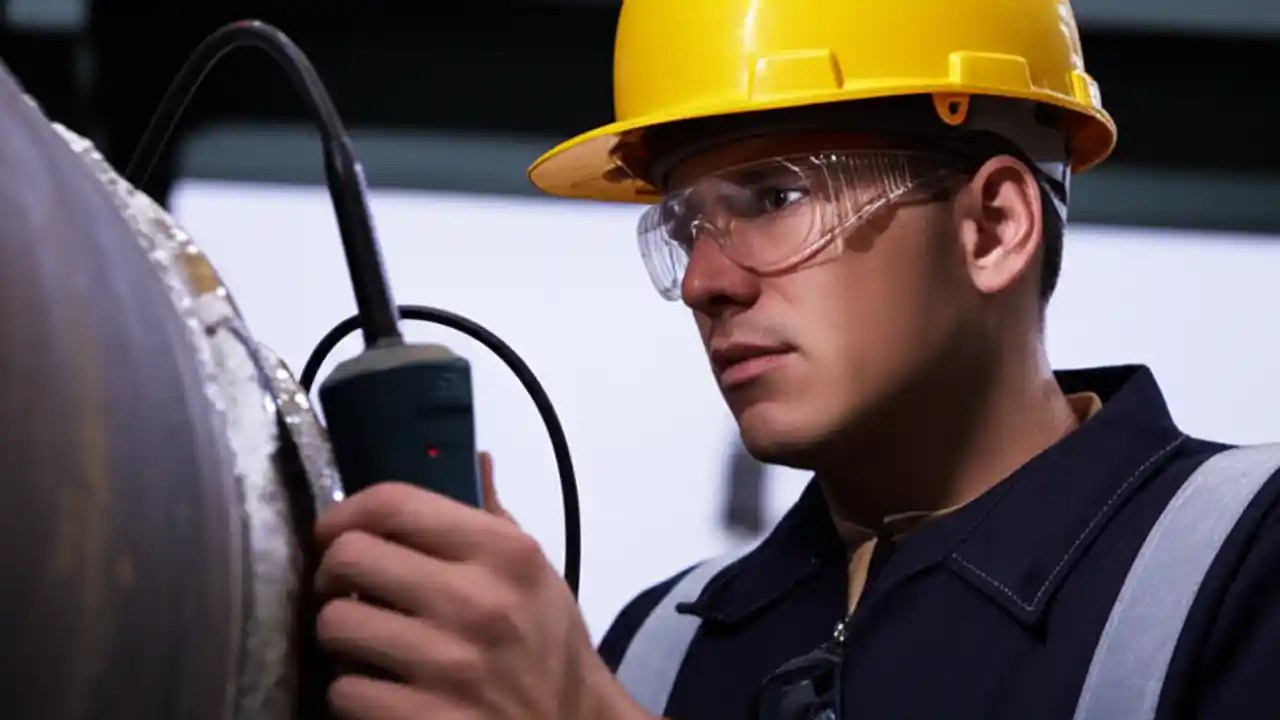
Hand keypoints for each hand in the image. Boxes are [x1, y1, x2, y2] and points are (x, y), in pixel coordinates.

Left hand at [313, 453, 651, 719]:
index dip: (345, 513)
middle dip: (335, 575)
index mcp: (503, 554)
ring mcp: (452, 667)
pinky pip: (344, 692)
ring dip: (341, 637)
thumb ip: (493, 518)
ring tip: (367, 643)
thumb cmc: (548, 647)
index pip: (393, 503)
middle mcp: (477, 603)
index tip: (335, 532)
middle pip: (348, 558)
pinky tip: (382, 689)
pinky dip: (353, 693)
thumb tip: (476, 459)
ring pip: (335, 625)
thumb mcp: (537, 574)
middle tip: (350, 590)